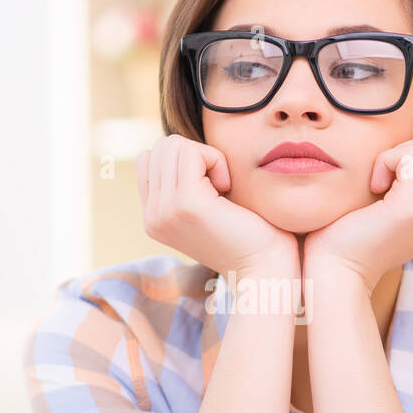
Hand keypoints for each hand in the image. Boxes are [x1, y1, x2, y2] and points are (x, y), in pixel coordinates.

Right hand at [136, 135, 298, 276]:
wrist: (264, 268)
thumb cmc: (247, 233)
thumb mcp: (204, 205)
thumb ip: (184, 182)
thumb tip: (179, 144)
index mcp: (153, 217)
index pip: (149, 159)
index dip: (182, 160)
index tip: (208, 186)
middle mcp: (151, 216)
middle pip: (160, 148)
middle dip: (194, 155)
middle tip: (218, 185)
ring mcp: (164, 211)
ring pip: (172, 145)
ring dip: (205, 157)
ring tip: (222, 186)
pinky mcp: (186, 204)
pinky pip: (191, 152)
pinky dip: (215, 159)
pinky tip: (227, 186)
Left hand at [303, 134, 412, 291]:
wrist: (340, 270)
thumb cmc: (363, 234)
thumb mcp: (410, 208)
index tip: (407, 175)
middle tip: (394, 173)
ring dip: (403, 152)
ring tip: (383, 181)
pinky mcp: (412, 208)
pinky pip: (409, 155)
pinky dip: (387, 160)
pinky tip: (374, 185)